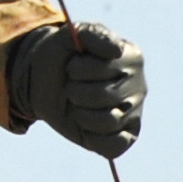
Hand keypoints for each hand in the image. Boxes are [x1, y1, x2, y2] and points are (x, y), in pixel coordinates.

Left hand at [5, 21, 145, 157]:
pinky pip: (114, 147)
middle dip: (78, 92)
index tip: (71, 65)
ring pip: (109, 122)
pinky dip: (94, 139)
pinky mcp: (125, 135)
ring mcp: (133, 112)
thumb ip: (94, 35)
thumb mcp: (72, 34)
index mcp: (131, 57)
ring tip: (77, 106)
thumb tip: (117, 51)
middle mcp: (138, 85)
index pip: (105, 69)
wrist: (44, 79)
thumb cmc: (63, 53)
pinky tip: (85, 126)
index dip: (78, 69)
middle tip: (72, 88)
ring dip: (82, 115)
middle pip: (107, 97)